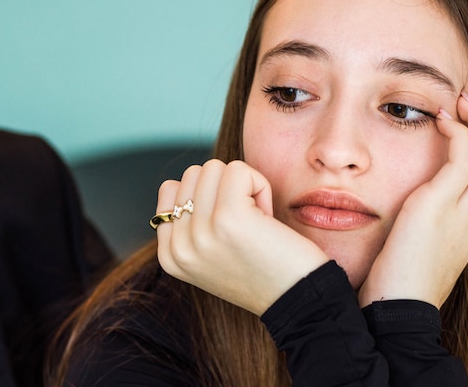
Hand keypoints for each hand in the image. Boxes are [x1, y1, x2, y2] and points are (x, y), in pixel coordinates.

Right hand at [155, 159, 328, 315]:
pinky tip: (267, 217)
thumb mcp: (210, 256)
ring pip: (213, 167)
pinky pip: (238, 170)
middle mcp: (178, 246)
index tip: (227, 227)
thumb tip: (188, 180)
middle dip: (224, 190)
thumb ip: (191, 225)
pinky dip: (259, 185)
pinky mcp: (229, 216)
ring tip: (256, 223)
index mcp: (170, 256)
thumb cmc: (263, 271)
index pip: (170, 189)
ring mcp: (200, 232)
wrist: (298, 300)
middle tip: (246, 226)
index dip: (206, 196)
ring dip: (242, 187)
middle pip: (193, 174)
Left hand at [359, 77, 467, 307]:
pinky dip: (458, 131)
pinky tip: (441, 116)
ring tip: (466, 94)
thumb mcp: (416, 245)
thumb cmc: (397, 285)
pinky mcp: (441, 208)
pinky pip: (464, 159)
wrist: (397, 314)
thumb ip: (421, 220)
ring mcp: (465, 213)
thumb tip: (405, 202)